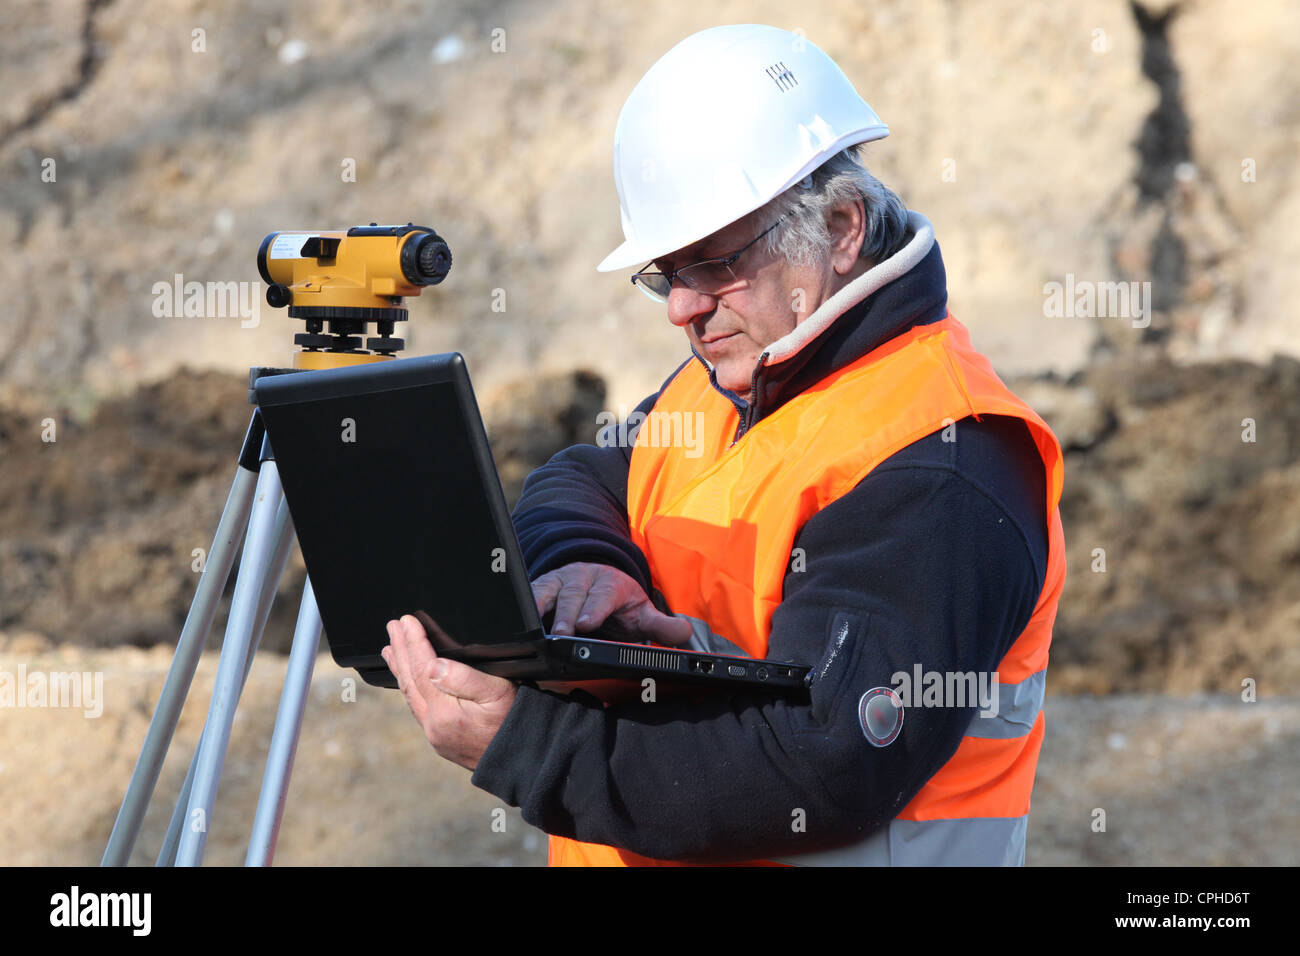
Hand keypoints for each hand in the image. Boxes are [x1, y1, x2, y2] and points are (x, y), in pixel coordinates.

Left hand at [380, 614, 515, 770]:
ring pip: (411, 697)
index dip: (413, 642)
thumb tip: (432, 664)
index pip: (423, 668)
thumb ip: (463, 678)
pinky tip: (411, 682)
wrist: (524, 760)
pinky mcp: (442, 742)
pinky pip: (419, 710)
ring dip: (401, 670)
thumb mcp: (497, 693)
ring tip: (391, 651)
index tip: (406, 621)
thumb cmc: (516, 723)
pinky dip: (411, 690)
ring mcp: (436, 736)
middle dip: (400, 652)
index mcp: (445, 712)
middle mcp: (434, 726)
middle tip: (392, 628)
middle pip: (410, 682)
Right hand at [531, 562, 691, 645]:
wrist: (599, 580)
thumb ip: (662, 626)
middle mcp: (584, 578)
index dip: (594, 608)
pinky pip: (530, 593)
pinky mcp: (541, 586)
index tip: (586, 624)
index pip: (604, 595)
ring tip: (534, 628)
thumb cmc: (620, 603)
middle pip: (573, 594)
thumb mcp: (642, 613)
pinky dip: (523, 605)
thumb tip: (685, 633)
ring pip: (548, 591)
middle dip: (566, 614)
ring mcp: (560, 580)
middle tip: (562, 634)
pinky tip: (518, 621)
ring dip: (540, 607)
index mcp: (611, 584)